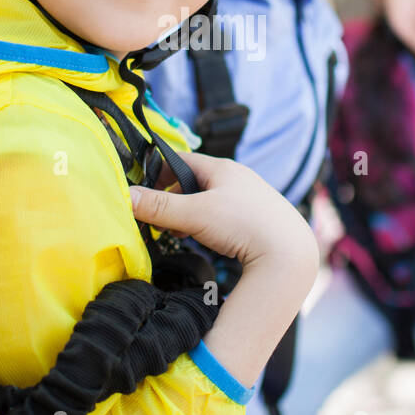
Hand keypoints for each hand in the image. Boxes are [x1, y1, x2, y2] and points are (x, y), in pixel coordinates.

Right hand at [128, 150, 313, 267]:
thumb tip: (125, 195)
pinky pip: (224, 216)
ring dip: (190, 214)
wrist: (290, 255)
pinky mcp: (258, 220)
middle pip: (194, 181)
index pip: (181, 160)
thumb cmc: (244, 225)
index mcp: (223, 167)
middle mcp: (238, 178)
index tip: (142, 191)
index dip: (158, 173)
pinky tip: (205, 241)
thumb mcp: (195, 215)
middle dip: (173, 198)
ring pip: (209, 201)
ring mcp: (250, 199)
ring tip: (178, 232)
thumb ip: (159, 207)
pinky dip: (208, 225)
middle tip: (157, 218)